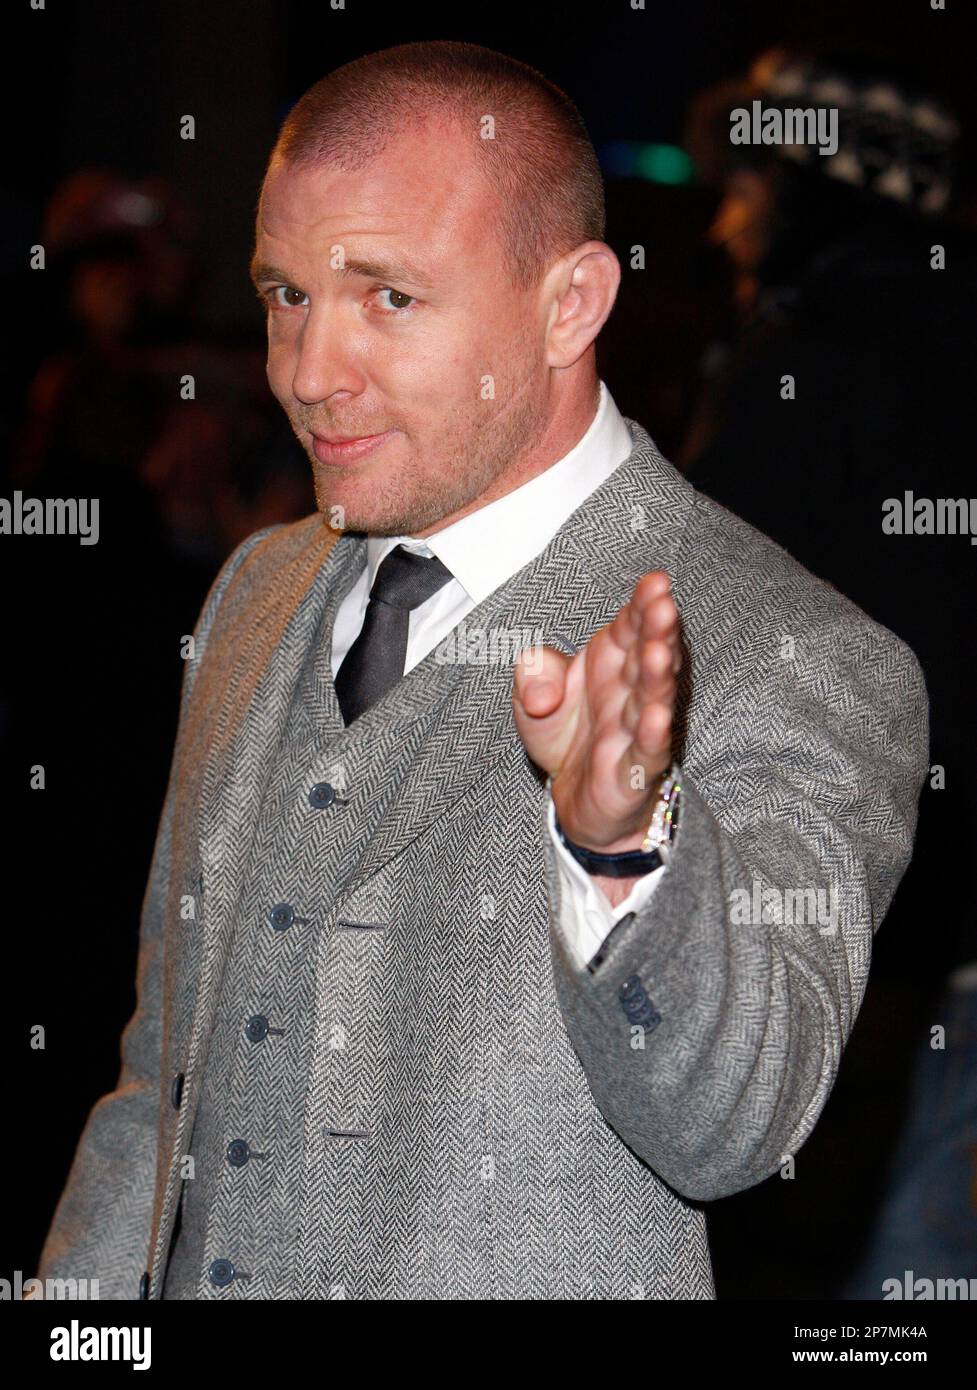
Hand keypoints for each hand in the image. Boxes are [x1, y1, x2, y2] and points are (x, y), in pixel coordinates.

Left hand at [512, 570, 680, 853]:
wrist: (574, 794)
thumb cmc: (565, 733)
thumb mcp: (531, 697)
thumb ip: (533, 676)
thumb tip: (540, 694)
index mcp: (611, 658)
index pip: (631, 625)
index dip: (643, 604)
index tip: (654, 583)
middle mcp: (631, 687)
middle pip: (647, 654)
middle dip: (657, 631)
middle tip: (664, 607)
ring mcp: (638, 726)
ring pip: (652, 697)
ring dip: (657, 676)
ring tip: (659, 653)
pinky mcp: (637, 766)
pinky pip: (646, 748)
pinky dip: (652, 733)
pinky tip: (656, 716)